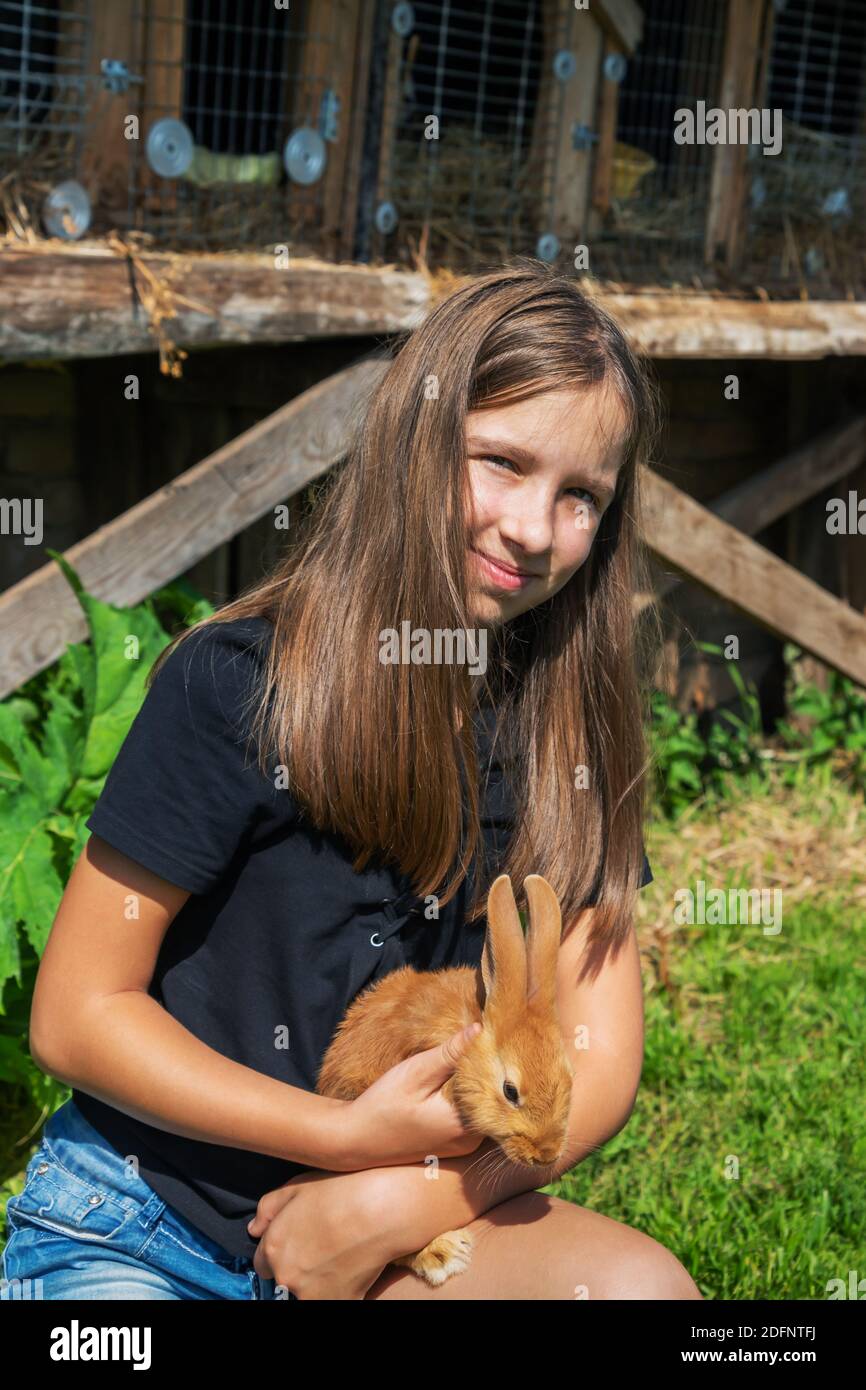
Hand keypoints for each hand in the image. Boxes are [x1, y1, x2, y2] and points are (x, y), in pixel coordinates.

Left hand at [248, 1168, 394, 1299]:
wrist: (380, 1209)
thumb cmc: (340, 1190)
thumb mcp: (298, 1186)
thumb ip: (268, 1208)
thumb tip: (254, 1229)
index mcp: (274, 1248)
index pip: (263, 1264)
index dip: (280, 1252)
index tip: (297, 1245)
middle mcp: (286, 1275)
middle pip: (284, 1279)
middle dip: (297, 1266)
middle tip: (321, 1248)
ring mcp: (311, 1294)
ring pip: (306, 1293)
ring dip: (315, 1283)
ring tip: (337, 1259)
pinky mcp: (338, 1303)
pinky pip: (331, 1300)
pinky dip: (339, 1290)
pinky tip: (350, 1270)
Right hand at [340, 1023, 484, 1168]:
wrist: (356, 1140)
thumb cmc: (382, 1106)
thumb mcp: (415, 1073)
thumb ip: (450, 1053)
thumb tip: (480, 1029)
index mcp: (466, 1124)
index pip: (496, 1087)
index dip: (494, 1060)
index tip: (490, 1037)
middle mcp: (471, 1140)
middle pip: (492, 1098)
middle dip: (487, 1071)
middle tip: (482, 1042)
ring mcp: (464, 1146)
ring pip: (482, 1107)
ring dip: (476, 1084)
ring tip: (469, 1056)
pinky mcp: (455, 1144)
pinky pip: (472, 1116)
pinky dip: (467, 1097)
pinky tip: (454, 1080)